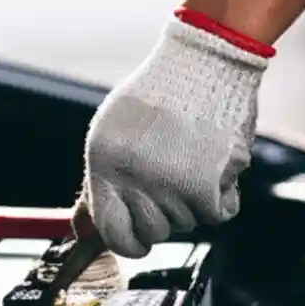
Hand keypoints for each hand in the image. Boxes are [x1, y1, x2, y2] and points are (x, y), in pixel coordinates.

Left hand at [76, 12, 269, 257]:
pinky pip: (219, 214)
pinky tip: (213, 165)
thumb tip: (82, 231)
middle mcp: (136, 181)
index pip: (112, 234)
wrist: (203, 64)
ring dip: (193, 201)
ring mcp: (172, 187)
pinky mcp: (209, 186)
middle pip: (153, 234)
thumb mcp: (109, 136)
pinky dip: (222, 195)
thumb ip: (96, 187)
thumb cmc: (156, 96)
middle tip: (171, 182)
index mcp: (105, 167)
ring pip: (187, 223)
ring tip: (191, 159)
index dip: (127, 242)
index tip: (137, 238)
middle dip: (163, 217)